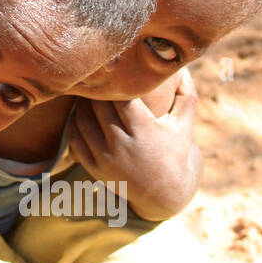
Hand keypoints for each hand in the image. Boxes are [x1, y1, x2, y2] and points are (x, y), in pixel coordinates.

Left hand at [67, 68, 200, 220]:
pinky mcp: (95, 169)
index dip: (115, 82)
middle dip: (96, 89)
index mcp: (147, 133)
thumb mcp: (184, 126)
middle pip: (99, 107)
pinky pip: (75, 139)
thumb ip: (186, 95)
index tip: (112, 69)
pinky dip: (75, 122)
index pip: (122, 99)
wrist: (164, 195)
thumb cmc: (175, 153)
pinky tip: (80, 112)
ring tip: (86, 90)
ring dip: (82, 103)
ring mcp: (107, 159)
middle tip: (94, 74)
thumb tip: (182, 67)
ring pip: (83, 121)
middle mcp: (124, 147)